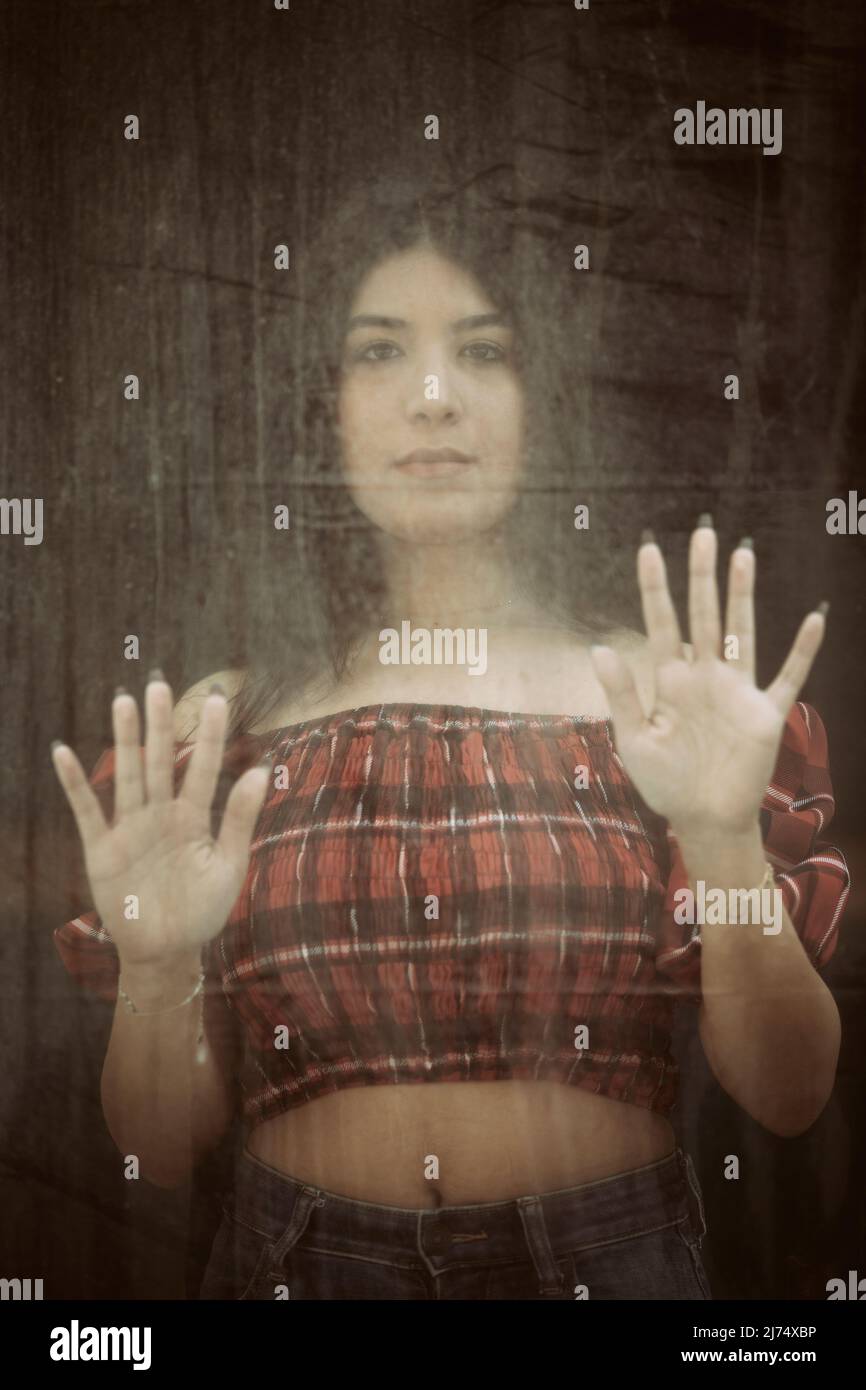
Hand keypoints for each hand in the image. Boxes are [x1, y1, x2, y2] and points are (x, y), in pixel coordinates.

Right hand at [51, 676, 271, 967]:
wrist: (166, 950)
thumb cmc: (202, 909)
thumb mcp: (228, 866)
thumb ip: (240, 819)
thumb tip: (261, 770)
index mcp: (193, 818)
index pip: (202, 768)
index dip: (209, 735)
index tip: (218, 698)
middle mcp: (160, 814)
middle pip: (159, 761)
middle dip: (160, 724)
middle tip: (160, 683)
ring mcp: (130, 828)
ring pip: (127, 775)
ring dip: (124, 740)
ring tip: (124, 702)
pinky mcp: (101, 848)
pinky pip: (86, 810)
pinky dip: (75, 783)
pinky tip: (63, 752)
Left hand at [588, 518, 827, 837]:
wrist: (703, 820)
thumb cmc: (665, 783)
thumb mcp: (633, 740)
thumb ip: (620, 694)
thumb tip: (600, 647)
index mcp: (670, 680)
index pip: (660, 623)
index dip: (655, 587)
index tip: (648, 549)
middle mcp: (704, 676)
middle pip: (702, 614)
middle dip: (702, 575)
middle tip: (703, 531)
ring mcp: (737, 692)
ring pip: (741, 632)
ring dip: (742, 596)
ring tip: (742, 556)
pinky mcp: (766, 714)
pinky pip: (788, 676)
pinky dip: (802, 651)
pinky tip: (813, 619)